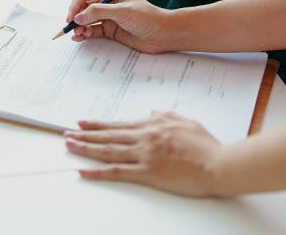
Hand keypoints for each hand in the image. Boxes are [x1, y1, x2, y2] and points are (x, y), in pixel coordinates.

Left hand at [64, 111, 226, 197]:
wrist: (218, 164)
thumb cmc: (206, 146)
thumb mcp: (186, 122)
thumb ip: (166, 116)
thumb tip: (151, 112)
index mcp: (153, 125)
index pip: (119, 124)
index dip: (99, 124)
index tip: (84, 123)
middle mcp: (145, 137)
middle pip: (108, 135)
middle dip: (85, 134)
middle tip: (68, 133)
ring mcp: (144, 154)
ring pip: (107, 150)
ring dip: (86, 148)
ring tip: (70, 145)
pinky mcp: (147, 172)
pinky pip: (116, 171)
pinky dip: (97, 172)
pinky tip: (83, 171)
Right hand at [67, 0, 174, 53]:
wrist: (163, 34)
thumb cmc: (148, 18)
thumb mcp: (122, 12)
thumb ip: (98, 12)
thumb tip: (78, 16)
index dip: (76, 3)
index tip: (72, 16)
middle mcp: (108, 1)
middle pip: (83, 6)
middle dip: (75, 16)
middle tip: (70, 26)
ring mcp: (107, 16)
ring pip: (85, 19)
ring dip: (79, 26)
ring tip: (77, 34)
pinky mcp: (109, 29)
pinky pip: (91, 30)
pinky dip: (84, 33)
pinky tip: (79, 37)